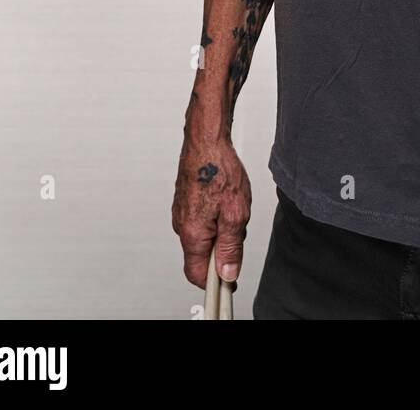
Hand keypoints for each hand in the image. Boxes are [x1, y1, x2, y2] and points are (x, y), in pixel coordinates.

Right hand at [172, 132, 251, 288]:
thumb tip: (228, 273)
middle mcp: (182, 225)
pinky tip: (225, 198)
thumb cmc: (219, 168)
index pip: (197, 275)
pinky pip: (201, 220)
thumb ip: (230, 247)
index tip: (231, 280)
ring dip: (220, 230)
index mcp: (192, 234)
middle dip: (222, 248)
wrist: (206, 138)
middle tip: (238, 228)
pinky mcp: (185, 201)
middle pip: (202, 255)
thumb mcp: (235, 213)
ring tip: (232, 206)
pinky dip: (215, 216)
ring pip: (203, 236)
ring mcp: (181, 212)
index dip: (216, 282)